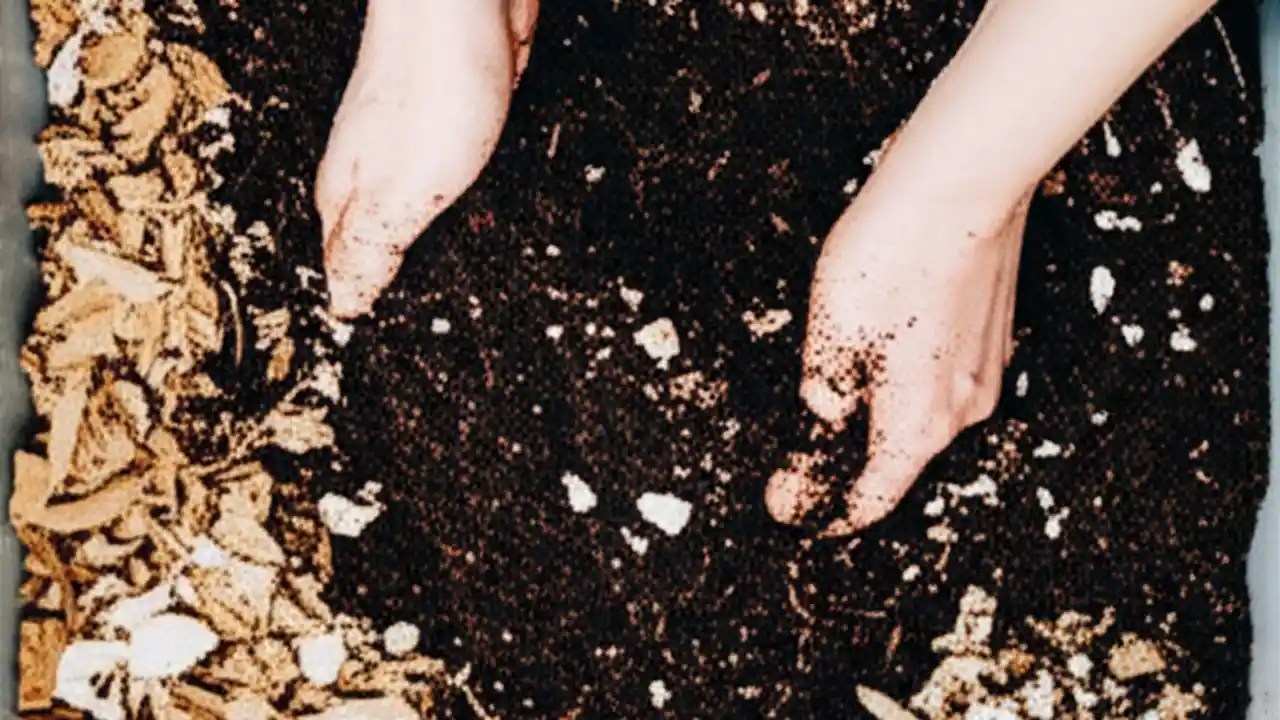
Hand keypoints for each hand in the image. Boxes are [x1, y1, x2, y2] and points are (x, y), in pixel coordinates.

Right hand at [316, 0, 536, 317]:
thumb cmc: (432, 83)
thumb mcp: (398, 192)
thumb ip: (369, 251)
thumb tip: (341, 305)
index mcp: (346, 193)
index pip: (341, 269)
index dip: (364, 307)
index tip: (388, 355)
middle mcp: (372, 169)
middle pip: (378, 241)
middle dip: (401, 281)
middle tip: (436, 335)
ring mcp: (414, 143)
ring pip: (421, 211)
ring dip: (438, 245)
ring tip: (463, 291)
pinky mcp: (457, 121)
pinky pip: (460, 179)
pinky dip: (471, 203)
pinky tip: (490, 219)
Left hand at [765, 174, 1030, 535]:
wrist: (962, 184)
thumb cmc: (892, 256)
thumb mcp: (831, 339)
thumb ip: (821, 406)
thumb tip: (811, 453)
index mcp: (918, 425)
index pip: (872, 497)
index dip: (826, 511)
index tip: (791, 509)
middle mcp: (962, 411)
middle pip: (897, 458)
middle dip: (846, 464)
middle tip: (799, 459)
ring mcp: (983, 371)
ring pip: (919, 416)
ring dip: (875, 418)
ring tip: (830, 403)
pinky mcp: (990, 335)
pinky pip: (939, 379)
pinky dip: (902, 383)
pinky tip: (876, 352)